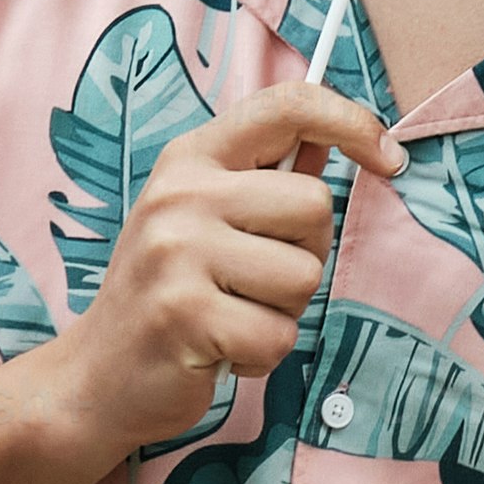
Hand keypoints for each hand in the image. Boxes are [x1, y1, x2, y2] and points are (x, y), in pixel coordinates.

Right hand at [54, 81, 397, 448]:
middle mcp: (180, 194)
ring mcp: (177, 252)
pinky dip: (263, 356)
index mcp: (190, 159)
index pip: (287, 105)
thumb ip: (264, 180)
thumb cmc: (166, 294)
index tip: (388, 157)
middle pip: (315, 205)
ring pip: (305, 275)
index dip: (351, 121)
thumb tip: (340, 140)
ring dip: (284, 313)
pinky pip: (280, 335)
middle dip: (307, 254)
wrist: (95, 377)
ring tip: (233, 317)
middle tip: (256, 284)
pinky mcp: (184, 314)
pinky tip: (221, 351)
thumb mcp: (202, 219)